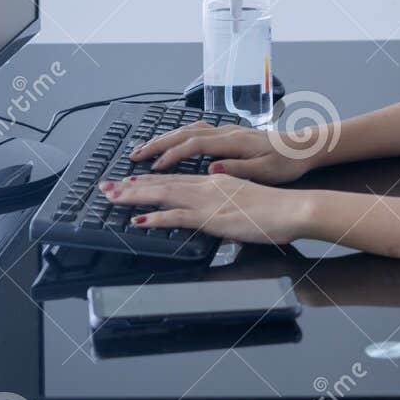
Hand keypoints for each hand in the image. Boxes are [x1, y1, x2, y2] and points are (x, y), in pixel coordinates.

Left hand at [101, 174, 314, 245]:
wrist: (293, 209)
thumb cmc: (275, 209)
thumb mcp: (245, 201)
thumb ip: (226, 203)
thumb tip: (215, 211)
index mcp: (215, 180)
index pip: (175, 178)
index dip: (148, 179)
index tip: (128, 180)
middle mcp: (207, 185)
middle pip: (162, 183)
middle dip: (131, 185)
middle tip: (106, 187)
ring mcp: (208, 200)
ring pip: (163, 194)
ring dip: (135, 196)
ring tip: (112, 198)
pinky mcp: (212, 216)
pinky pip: (177, 216)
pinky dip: (155, 218)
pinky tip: (138, 221)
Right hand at [129, 122, 315, 183]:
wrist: (304, 148)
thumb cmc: (286, 162)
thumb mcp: (265, 171)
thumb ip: (237, 170)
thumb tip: (211, 170)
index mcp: (233, 142)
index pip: (194, 145)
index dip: (171, 155)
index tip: (153, 167)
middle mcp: (227, 133)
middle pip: (184, 134)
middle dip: (157, 144)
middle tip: (134, 155)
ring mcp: (227, 131)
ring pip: (187, 130)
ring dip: (164, 139)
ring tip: (144, 149)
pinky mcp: (229, 135)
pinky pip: (195, 132)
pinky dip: (178, 137)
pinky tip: (170, 143)